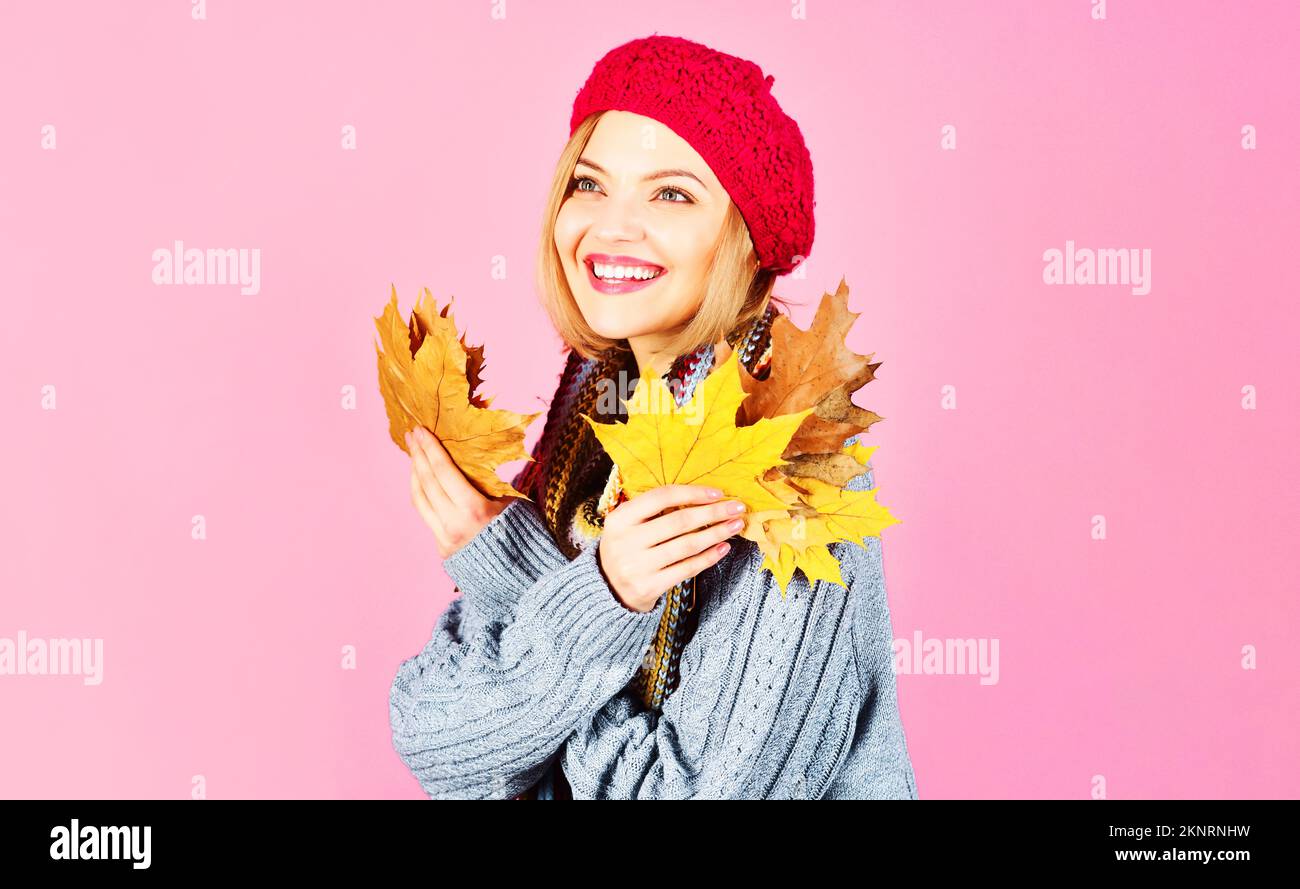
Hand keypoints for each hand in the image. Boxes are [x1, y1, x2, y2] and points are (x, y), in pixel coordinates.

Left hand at [408, 425, 514, 559]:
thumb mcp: (511, 502)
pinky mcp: (442, 549)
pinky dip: (422, 494)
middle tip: (411, 436)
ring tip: (414, 456)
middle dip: (417, 456)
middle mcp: (453, 524)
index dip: (430, 448)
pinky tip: (423, 483)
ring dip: (414, 474)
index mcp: (474, 509)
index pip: (443, 471)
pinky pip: (426, 515)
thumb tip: (469, 460)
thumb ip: (487, 484)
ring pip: (419, 500)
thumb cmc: (524, 534)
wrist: (523, 577)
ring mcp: (444, 539)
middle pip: (427, 482)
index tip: (420, 430)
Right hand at [597, 485, 746, 613]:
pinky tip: (722, 548)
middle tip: (737, 507)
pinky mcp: (649, 587)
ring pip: (686, 545)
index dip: (692, 493)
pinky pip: (686, 569)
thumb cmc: (627, 548)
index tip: (718, 493)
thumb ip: (653, 510)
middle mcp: (626, 541)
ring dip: (716, 533)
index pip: (661, 497)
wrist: (608, 591)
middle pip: (678, 521)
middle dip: (713, 512)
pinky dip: (708, 557)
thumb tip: (703, 497)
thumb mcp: (627, 525)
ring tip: (735, 525)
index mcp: (619, 518)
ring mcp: (637, 566)